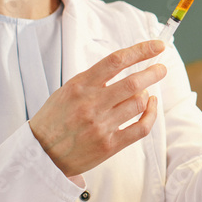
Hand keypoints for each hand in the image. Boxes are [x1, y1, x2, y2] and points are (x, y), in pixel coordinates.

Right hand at [29, 40, 167, 176]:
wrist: (41, 154)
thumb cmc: (55, 119)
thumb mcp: (67, 91)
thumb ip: (93, 80)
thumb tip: (125, 66)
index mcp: (80, 85)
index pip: (116, 61)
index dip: (141, 50)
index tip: (157, 46)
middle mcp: (92, 104)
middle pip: (134, 82)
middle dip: (153, 72)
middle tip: (161, 69)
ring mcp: (101, 125)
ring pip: (139, 103)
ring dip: (148, 93)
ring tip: (146, 91)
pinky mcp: (109, 145)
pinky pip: (140, 128)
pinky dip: (151, 115)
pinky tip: (150, 107)